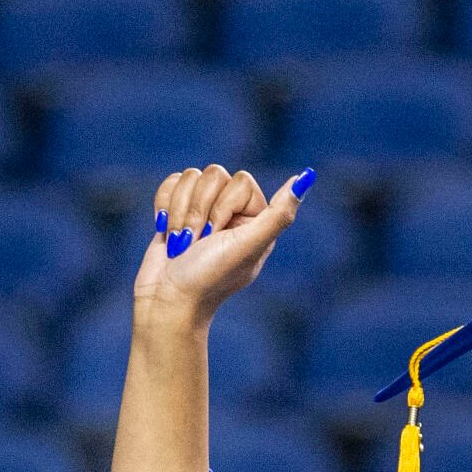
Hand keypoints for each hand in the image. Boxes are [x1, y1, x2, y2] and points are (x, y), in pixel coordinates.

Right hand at [132, 165, 313, 321]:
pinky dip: (165, 206)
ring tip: (183, 242)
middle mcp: (234, 213)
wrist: (167, 296)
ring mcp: (206, 210)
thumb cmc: (209, 275)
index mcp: (258, 219)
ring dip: (181, 212)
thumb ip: (279, 215)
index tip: (219, 235)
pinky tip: (168, 231)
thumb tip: (305, 178)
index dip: (223, 206)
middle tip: (199, 242)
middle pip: (213, 174)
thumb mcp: (249, 245)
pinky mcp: (180, 209)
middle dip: (199, 210)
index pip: (241, 180)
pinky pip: (173, 182)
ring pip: (191, 177)